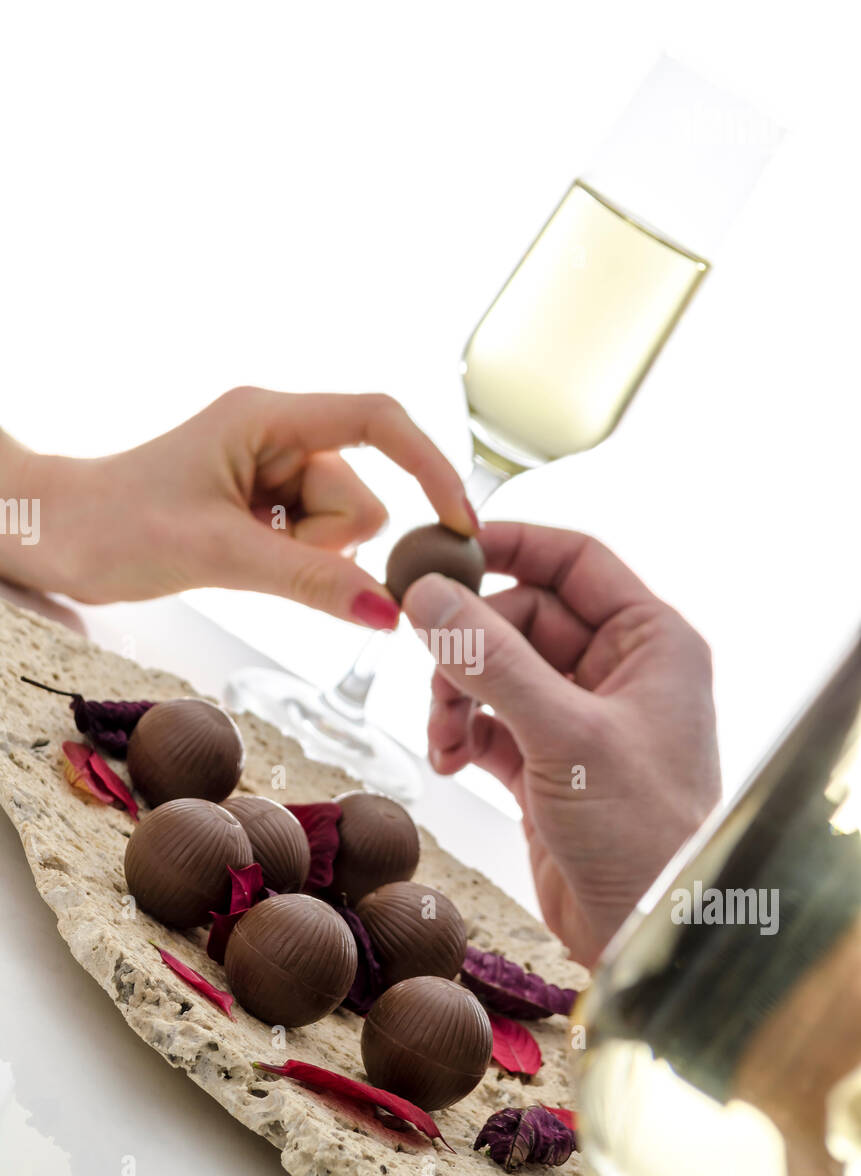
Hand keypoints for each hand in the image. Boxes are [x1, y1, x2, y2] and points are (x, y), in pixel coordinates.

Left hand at [0, 389, 475, 625]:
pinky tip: (242, 559)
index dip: (430, 466)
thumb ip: (309, 580)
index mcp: (267, 416)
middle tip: (255, 551)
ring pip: (339, 529)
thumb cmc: (115, 525)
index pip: (377, 422)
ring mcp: (272, 472)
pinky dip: (293, 564)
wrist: (59, 537)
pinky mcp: (265, 506)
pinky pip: (314, 544)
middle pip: (358, 497)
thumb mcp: (218, 554)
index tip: (458, 523)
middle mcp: (278, 435)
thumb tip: (388, 613)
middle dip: (325, 542)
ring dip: (304, 558)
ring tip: (238, 556)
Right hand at [403, 522, 720, 965]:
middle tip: (434, 675)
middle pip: (521, 617)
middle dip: (469, 646)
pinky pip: (489, 722)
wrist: (645, 934)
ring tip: (444, 738)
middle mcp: (619, 671)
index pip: (574, 561)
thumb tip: (426, 594)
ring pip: (497, 671)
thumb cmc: (642, 834)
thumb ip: (493, 659)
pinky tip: (449, 762)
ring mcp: (581, 718)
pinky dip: (462, 734)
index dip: (510, 546)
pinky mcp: (548, 765)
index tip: (443, 548)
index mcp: (651, 642)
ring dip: (457, 696)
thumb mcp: (564, 735)